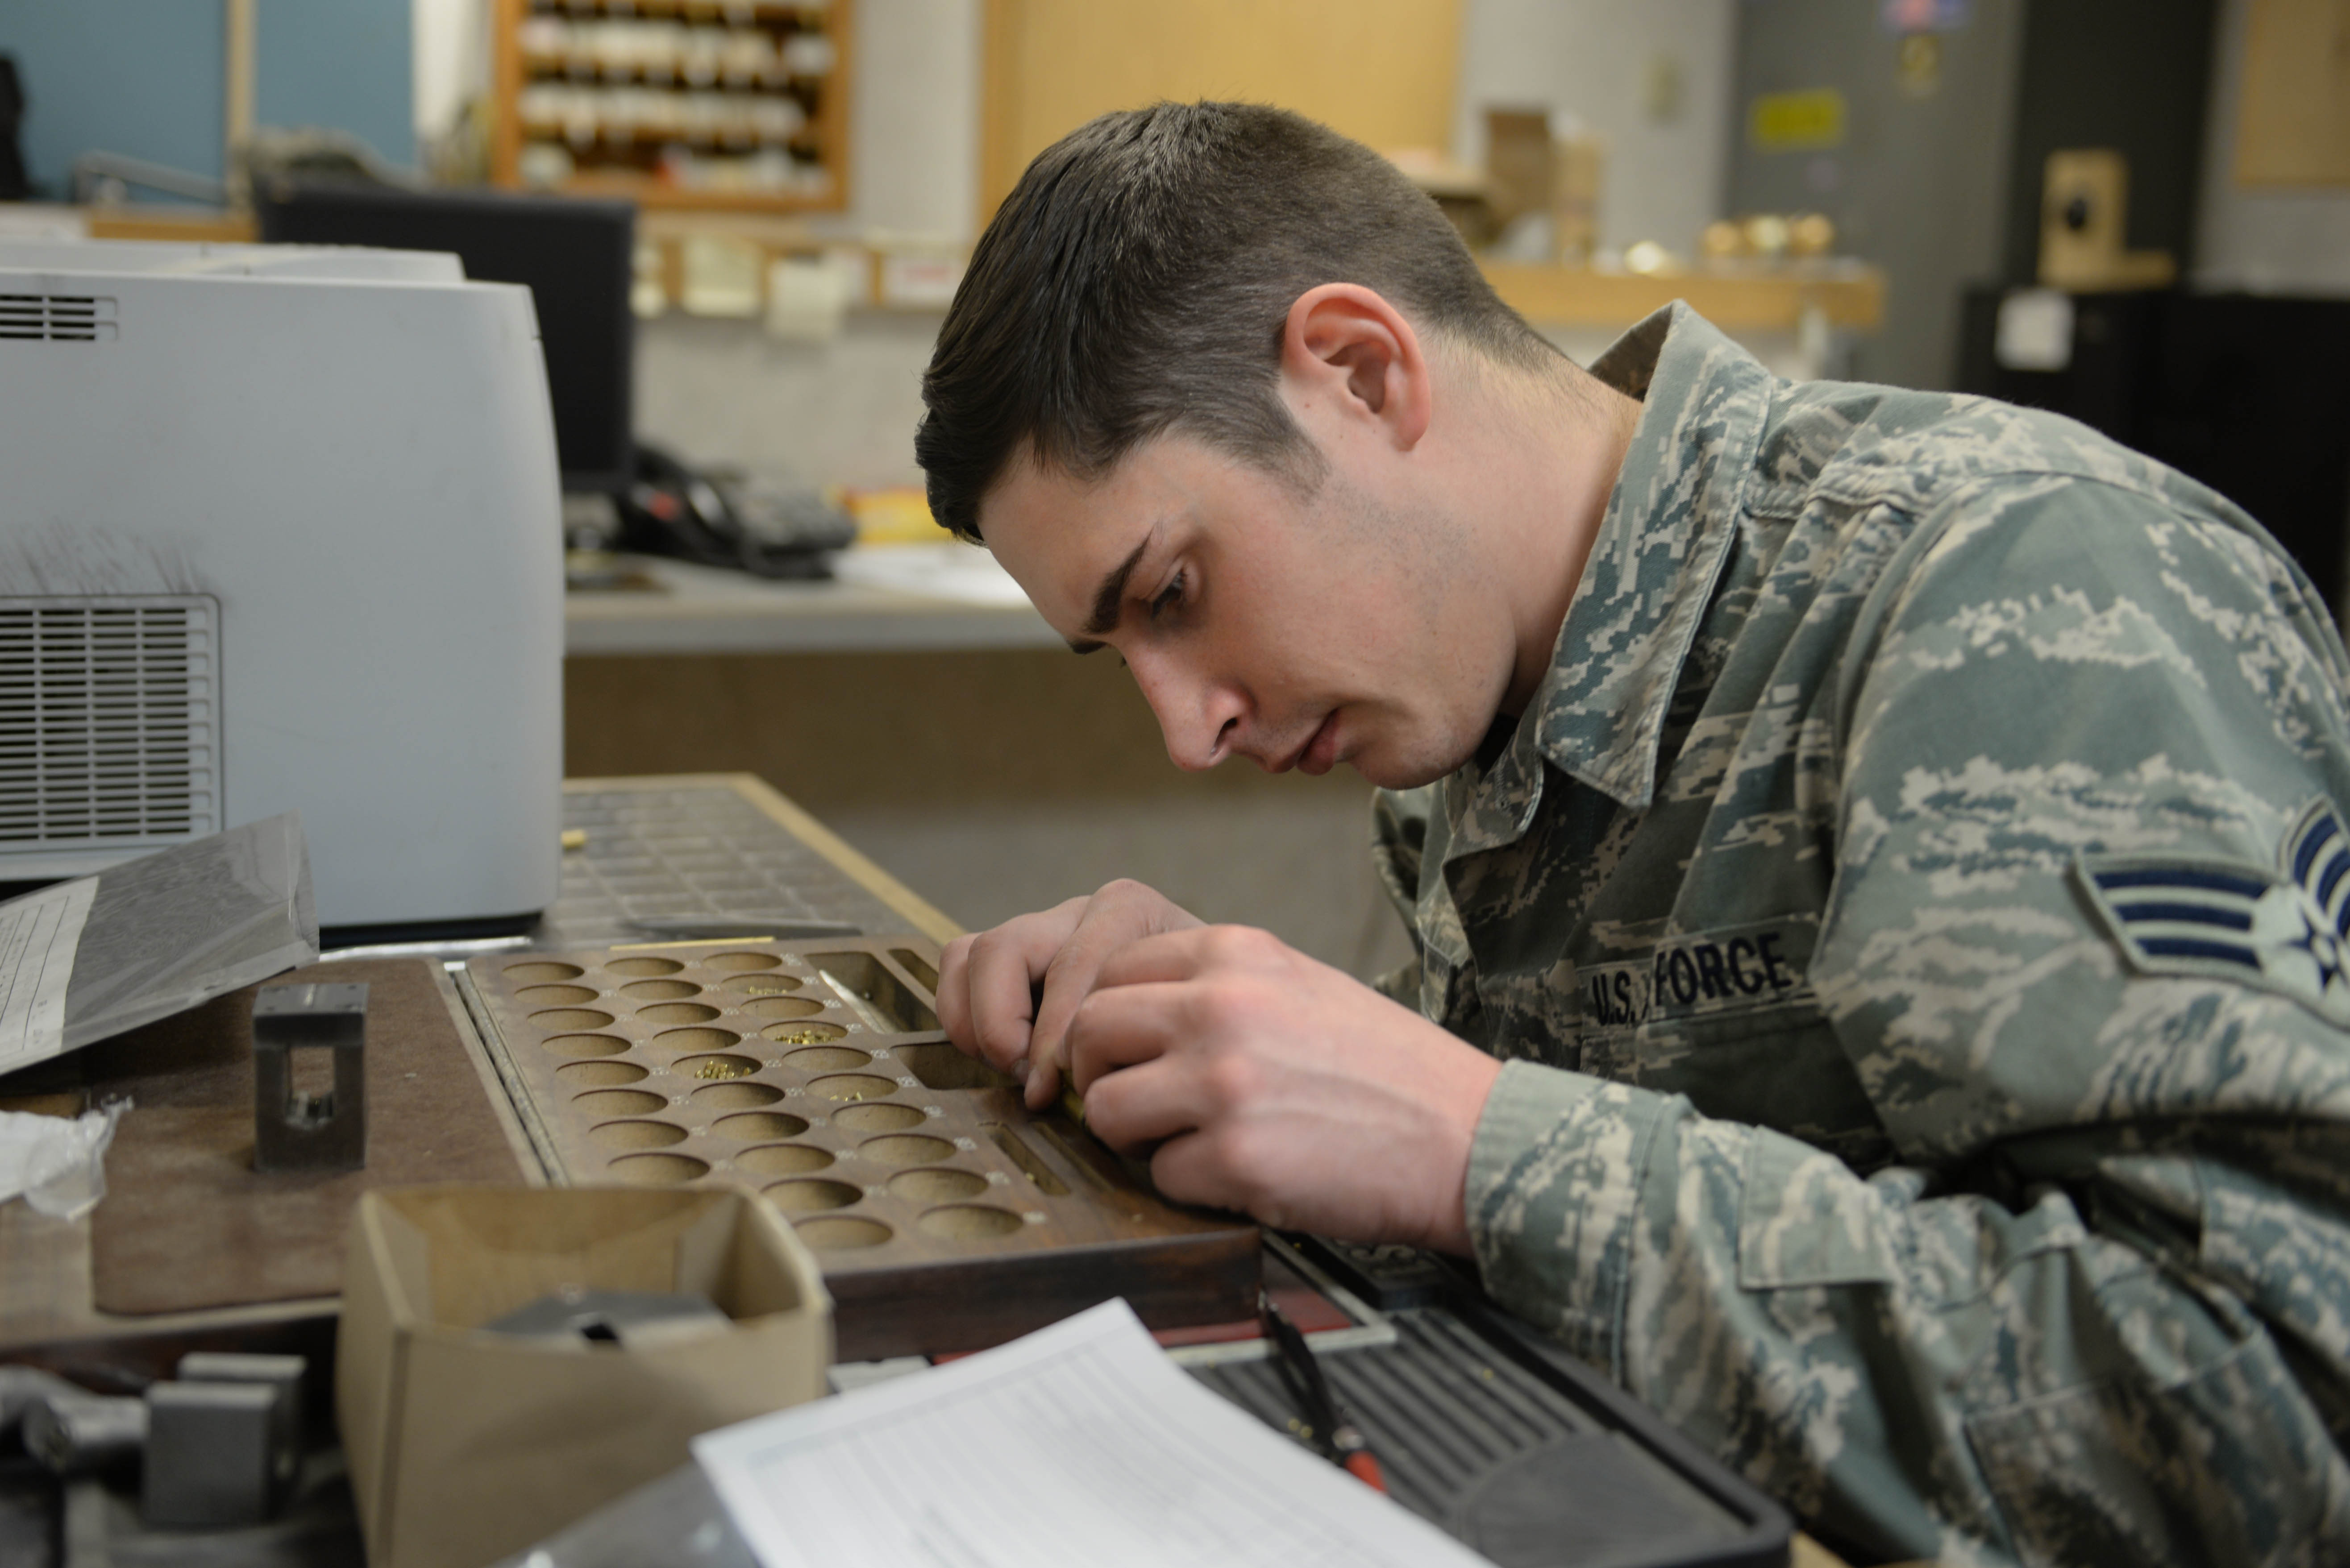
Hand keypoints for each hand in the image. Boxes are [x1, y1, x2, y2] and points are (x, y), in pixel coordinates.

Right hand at [934, 880, 1203, 1108]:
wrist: (1222, 1012)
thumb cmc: (1208, 1022)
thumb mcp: (1199, 1021)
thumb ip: (1157, 1041)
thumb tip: (1081, 1093)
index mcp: (1130, 913)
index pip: (1072, 965)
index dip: (1055, 1034)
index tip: (1055, 1089)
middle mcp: (1080, 914)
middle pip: (1006, 948)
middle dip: (1004, 1023)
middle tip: (1029, 1080)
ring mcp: (1040, 931)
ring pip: (972, 954)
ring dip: (979, 1021)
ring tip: (1011, 1069)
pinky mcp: (1012, 957)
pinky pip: (960, 967)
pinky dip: (964, 1016)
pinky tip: (1000, 1059)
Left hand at [1064, 925, 1501, 1253]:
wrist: (1465, 1136)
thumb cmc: (1387, 1068)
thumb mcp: (1301, 985)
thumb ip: (1218, 987)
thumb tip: (1130, 1016)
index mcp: (1236, 954)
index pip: (1113, 969)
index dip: (1112, 1020)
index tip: (1131, 1053)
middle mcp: (1221, 1006)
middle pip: (1089, 1031)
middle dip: (1099, 1075)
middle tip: (1134, 1104)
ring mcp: (1224, 1082)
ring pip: (1105, 1108)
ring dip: (1135, 1136)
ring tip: (1186, 1142)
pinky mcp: (1235, 1157)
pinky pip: (1160, 1174)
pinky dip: (1189, 1185)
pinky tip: (1240, 1175)